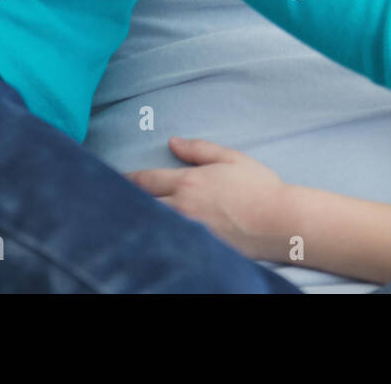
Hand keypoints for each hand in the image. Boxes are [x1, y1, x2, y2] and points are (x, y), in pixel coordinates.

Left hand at [125, 137, 292, 260]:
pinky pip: (167, 242)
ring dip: (138, 219)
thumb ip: (199, 149)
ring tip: (125, 217)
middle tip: (111, 199)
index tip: (116, 178)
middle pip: (141, 205)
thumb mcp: (231, 158)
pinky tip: (152, 236)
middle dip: (125, 200)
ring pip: (150, 225)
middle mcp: (182, 208)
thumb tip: (173, 142)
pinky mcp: (196, 248)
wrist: (279, 221)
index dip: (127, 179)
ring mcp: (187, 231)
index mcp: (188, 182)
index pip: (146, 180)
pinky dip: (156, 237)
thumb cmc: (259, 187)